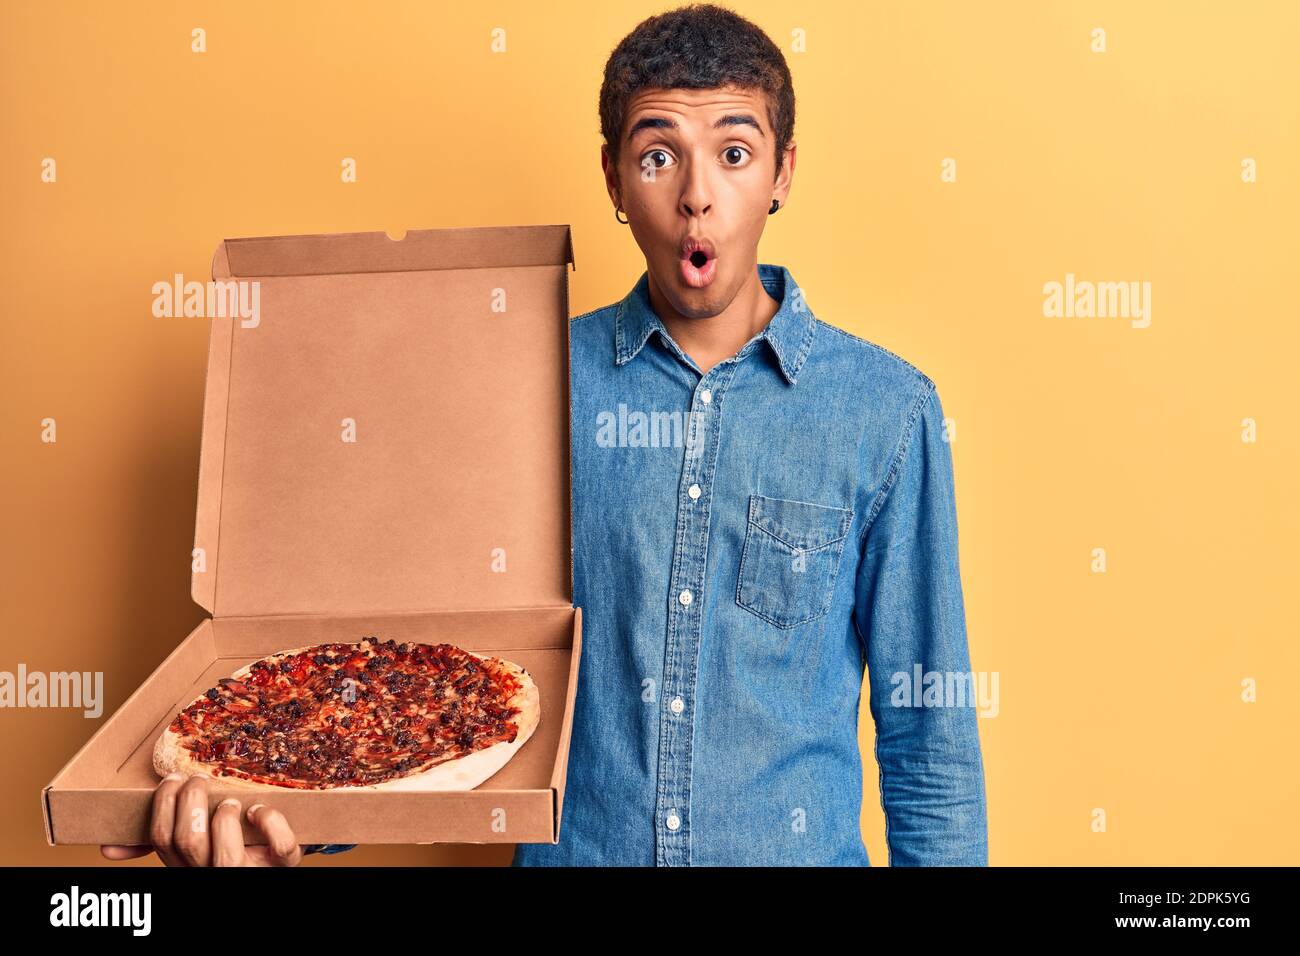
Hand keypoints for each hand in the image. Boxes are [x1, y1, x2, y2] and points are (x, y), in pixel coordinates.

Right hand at [101, 772, 303, 866]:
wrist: (272, 863)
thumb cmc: (228, 848)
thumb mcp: (191, 851)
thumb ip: (158, 842)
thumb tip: (107, 848)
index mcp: (186, 866)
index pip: (161, 839)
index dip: (163, 804)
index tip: (172, 779)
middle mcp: (214, 873)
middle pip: (188, 841)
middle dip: (190, 801)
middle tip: (198, 781)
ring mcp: (250, 872)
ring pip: (225, 856)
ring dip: (224, 818)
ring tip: (229, 801)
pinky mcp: (284, 865)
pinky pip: (281, 848)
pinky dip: (271, 823)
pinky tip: (260, 810)